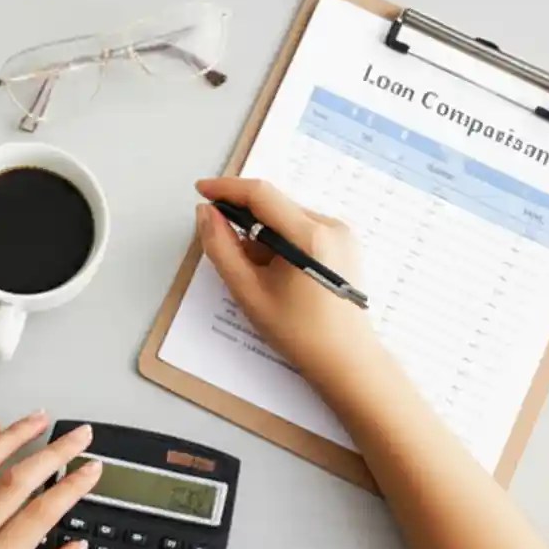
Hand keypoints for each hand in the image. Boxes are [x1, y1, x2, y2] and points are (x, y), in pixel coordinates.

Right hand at [194, 178, 380, 379]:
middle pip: (274, 205)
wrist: (346, 359)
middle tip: (232, 257)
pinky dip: (282, 242)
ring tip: (262, 277)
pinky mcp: (345, 242)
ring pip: (286, 217)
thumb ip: (221, 248)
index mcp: (310, 236)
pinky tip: (280, 275)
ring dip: (264, 236)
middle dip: (245, 222)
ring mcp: (342, 232)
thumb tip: (206, 213)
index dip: (226, 188)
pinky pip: (303, 228)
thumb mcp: (248, 291)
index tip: (201, 190)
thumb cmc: (298, 332)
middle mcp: (331, 225)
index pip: (261, 194)